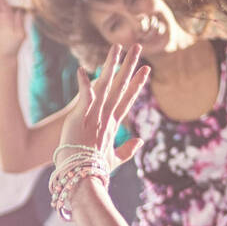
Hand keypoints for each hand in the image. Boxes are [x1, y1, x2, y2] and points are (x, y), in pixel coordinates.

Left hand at [59, 44, 148, 169]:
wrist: (82, 178)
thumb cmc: (95, 170)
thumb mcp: (115, 159)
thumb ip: (128, 149)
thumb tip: (140, 141)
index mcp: (114, 125)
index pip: (128, 99)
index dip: (137, 83)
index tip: (146, 70)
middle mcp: (107, 116)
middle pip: (121, 86)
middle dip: (130, 66)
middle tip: (138, 48)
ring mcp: (95, 115)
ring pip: (105, 85)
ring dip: (111, 65)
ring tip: (117, 47)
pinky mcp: (81, 116)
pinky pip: (84, 96)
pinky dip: (84, 83)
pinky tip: (83, 69)